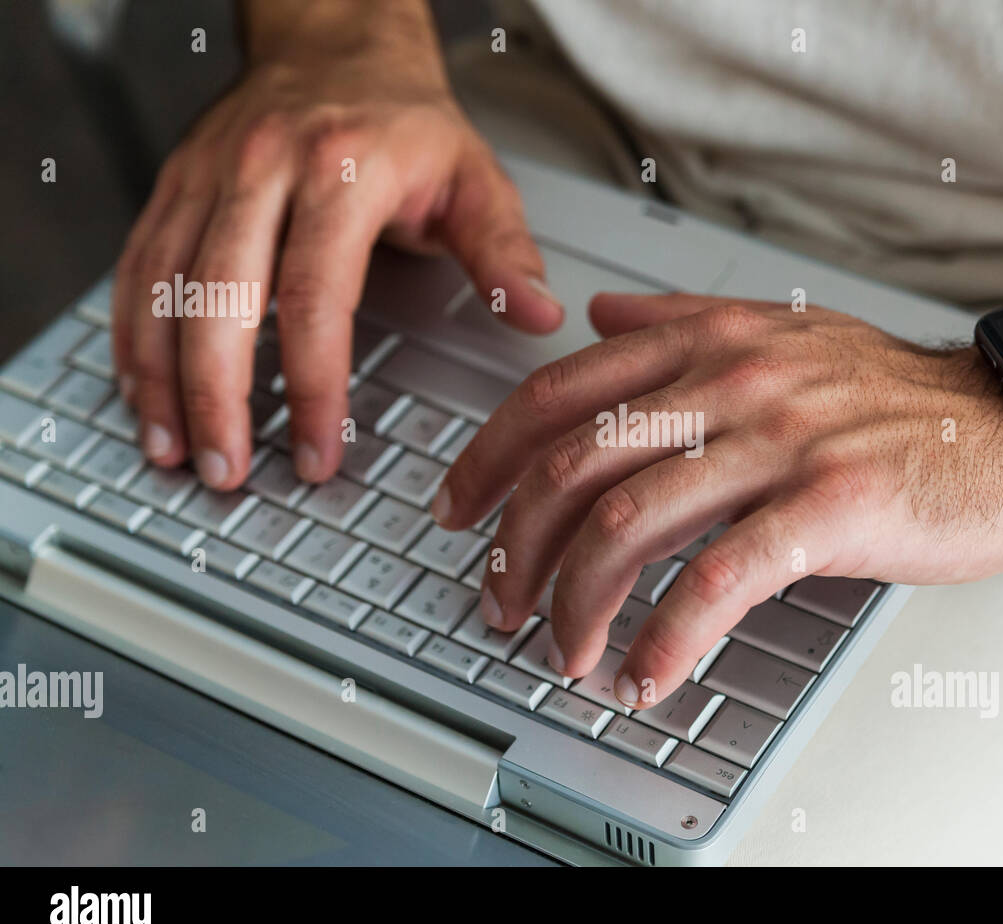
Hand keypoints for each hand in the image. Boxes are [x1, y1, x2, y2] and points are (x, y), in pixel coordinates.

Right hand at [111, 0, 560, 488]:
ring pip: (164, 288)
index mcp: (340, 172)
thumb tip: (540, 316)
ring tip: (174, 450)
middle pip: (221, 300)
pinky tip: (142, 390)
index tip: (319, 451)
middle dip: (217, 399)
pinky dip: (133, 335)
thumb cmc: (405, 122)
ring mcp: (207, 176)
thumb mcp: (473, 178)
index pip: (316, 296)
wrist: (334, 43)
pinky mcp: (173, 185)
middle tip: (228, 472)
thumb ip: (503, 252)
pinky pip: (137, 267)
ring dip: (162, 379)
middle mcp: (261, 170)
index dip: (313, 385)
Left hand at [433, 293, 1002, 708]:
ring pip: (630, 525)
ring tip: (568, 653)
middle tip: (501, 602)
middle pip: (574, 466)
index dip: (488, 458)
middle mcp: (730, 383)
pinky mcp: (828, 505)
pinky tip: (648, 673)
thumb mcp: (780, 331)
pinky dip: (668, 637)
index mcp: (706, 344)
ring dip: (579, 604)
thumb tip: (601, 315)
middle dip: (519, 549)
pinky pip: (719, 578)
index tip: (460, 512)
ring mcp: (779, 441)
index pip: (557, 395)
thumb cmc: (891, 393)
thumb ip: (681, 323)